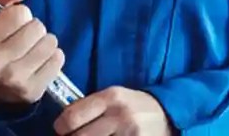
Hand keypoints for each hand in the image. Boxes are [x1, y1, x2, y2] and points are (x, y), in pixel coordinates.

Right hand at [0, 0, 64, 107]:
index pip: (20, 13)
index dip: (19, 14)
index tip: (12, 23)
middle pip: (37, 27)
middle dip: (33, 28)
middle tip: (23, 38)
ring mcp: (15, 79)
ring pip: (50, 42)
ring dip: (44, 42)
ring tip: (32, 49)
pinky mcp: (32, 90)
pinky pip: (58, 60)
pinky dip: (52, 57)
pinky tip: (39, 61)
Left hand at [53, 86, 172, 135]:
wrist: (167, 116)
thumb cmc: (133, 107)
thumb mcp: (114, 98)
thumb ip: (90, 107)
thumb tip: (61, 123)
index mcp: (111, 97)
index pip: (72, 117)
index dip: (61, 127)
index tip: (61, 129)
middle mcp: (120, 115)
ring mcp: (129, 134)